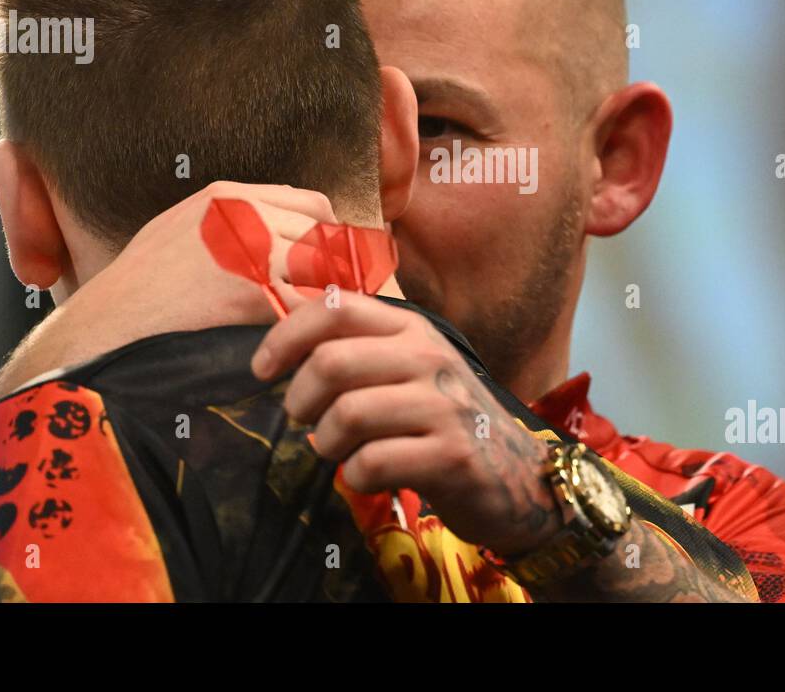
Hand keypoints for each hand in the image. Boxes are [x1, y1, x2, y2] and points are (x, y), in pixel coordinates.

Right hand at [0, 182, 338, 410]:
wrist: (102, 334)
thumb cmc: (135, 298)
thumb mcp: (178, 236)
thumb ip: (229, 228)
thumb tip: (278, 238)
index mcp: (228, 196)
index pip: (312, 204)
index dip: (326, 238)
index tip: (329, 268)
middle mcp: (245, 212)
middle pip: (326, 233)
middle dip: (336, 268)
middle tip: (337, 305)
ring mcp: (251, 249)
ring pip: (325, 269)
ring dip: (330, 299)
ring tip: (326, 329)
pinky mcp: (252, 291)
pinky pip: (311, 305)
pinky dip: (317, 326)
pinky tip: (307, 347)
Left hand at [252, 292, 563, 555]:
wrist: (522, 476)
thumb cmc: (448, 422)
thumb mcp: (413, 370)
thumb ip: (362, 351)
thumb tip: (285, 345)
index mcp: (413, 329)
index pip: (335, 307)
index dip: (285, 335)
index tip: (262, 370)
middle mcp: (430, 358)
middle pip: (330, 362)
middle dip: (300, 399)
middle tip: (305, 420)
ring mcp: (444, 406)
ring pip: (347, 414)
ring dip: (326, 442)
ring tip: (338, 451)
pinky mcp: (452, 456)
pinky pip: (372, 462)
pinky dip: (355, 476)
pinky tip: (368, 476)